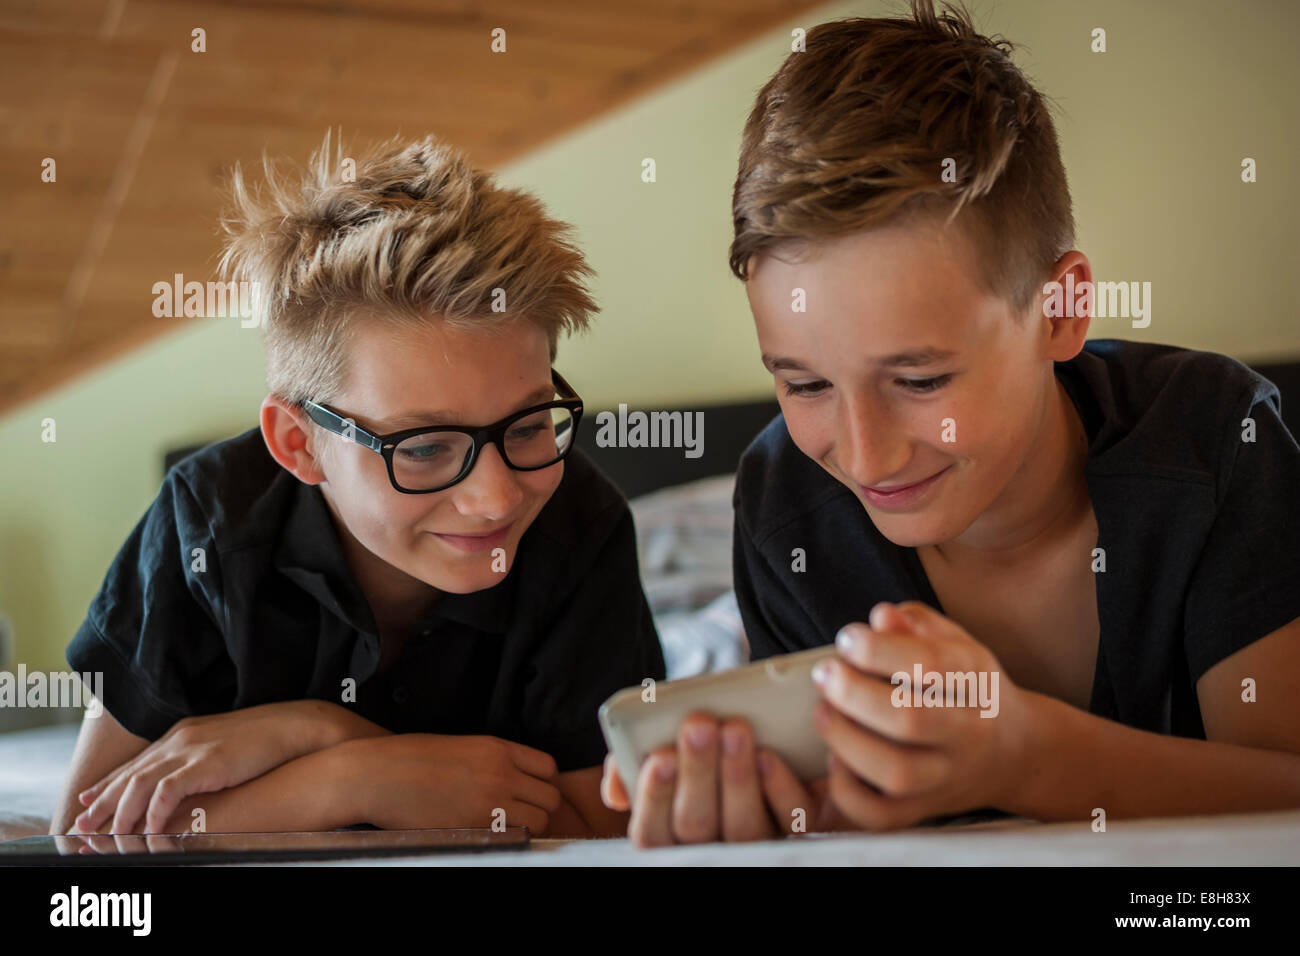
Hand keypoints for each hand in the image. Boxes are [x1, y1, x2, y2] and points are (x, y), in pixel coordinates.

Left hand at [72, 699, 366, 834]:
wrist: (294, 726)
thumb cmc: (264, 740)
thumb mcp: (221, 748)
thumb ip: (197, 761)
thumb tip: (183, 784)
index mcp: (182, 735)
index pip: (137, 762)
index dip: (109, 783)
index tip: (88, 800)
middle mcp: (179, 740)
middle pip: (130, 774)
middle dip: (103, 801)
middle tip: (80, 823)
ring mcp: (191, 749)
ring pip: (140, 784)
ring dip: (122, 812)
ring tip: (109, 835)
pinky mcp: (205, 762)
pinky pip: (168, 791)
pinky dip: (155, 813)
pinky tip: (150, 830)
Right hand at [341, 734, 561, 833]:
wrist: (376, 775)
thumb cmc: (411, 758)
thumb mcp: (462, 747)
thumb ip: (494, 760)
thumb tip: (516, 777)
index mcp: (498, 748)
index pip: (549, 768)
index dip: (542, 782)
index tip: (528, 790)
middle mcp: (501, 774)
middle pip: (551, 798)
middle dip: (540, 807)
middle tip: (520, 812)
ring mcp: (490, 802)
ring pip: (540, 821)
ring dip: (529, 826)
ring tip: (506, 825)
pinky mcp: (475, 828)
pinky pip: (514, 838)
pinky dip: (509, 839)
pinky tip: (489, 834)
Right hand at [600, 715, 849, 847]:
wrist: (746, 726)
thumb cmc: (695, 742)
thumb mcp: (655, 746)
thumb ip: (627, 762)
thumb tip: (615, 789)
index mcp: (668, 831)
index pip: (651, 833)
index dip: (654, 797)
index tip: (660, 756)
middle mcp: (708, 845)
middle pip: (696, 826)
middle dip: (697, 772)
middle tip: (699, 725)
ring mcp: (752, 841)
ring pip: (743, 828)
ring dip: (737, 776)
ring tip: (735, 728)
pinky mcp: (793, 827)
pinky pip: (789, 820)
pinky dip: (779, 789)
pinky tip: (769, 756)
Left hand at [812, 601, 1032, 829]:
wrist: (1012, 751)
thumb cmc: (967, 687)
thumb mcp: (956, 643)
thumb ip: (916, 624)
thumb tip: (881, 617)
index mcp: (975, 682)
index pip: (931, 666)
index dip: (879, 650)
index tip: (847, 638)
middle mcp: (967, 733)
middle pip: (911, 720)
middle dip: (854, 694)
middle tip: (824, 674)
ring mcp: (947, 777)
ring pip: (897, 773)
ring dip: (847, 741)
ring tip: (823, 712)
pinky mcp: (925, 809)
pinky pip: (882, 815)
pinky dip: (849, 791)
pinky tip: (835, 758)